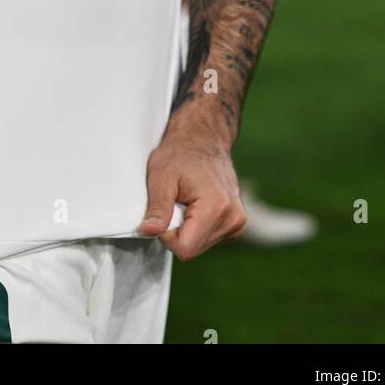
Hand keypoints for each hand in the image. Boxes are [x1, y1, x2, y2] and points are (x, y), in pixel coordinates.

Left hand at [139, 119, 245, 260]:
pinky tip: (195, 204)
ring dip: (186, 228)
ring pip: (199, 245)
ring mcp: (237, 222)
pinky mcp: (235, 222)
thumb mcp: (161, 177)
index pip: (185, 248)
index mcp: (217, 209)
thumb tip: (148, 232)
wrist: (204, 137)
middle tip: (176, 201)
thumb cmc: (181, 151)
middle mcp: (233, 219)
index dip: (166, 235)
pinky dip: (196, 226)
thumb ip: (157, 209)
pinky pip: (208, 238)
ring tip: (186, 200)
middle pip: (192, 248)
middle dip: (177, 230)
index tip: (164, 211)